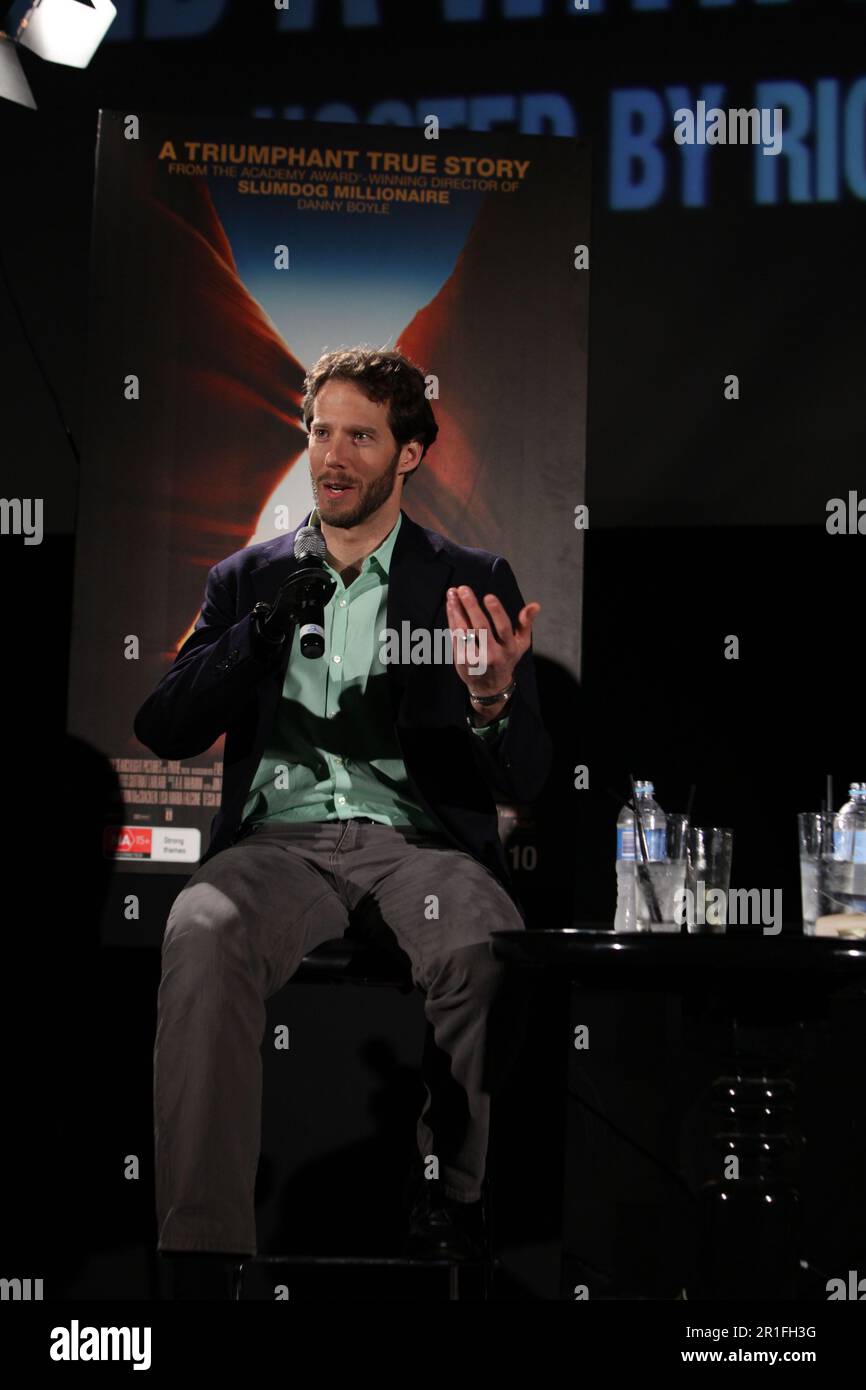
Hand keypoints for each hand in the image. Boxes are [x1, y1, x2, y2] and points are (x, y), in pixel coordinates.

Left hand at [446, 584, 540, 698]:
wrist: (489, 687)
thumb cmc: (507, 659)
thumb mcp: (521, 644)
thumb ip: (526, 624)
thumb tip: (534, 605)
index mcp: (509, 648)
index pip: (504, 628)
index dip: (497, 612)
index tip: (488, 596)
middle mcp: (493, 654)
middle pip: (481, 628)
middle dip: (471, 607)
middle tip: (463, 589)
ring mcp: (475, 659)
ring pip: (464, 631)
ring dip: (457, 611)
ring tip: (452, 593)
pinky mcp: (461, 660)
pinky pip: (455, 636)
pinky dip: (452, 619)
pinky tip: (451, 606)